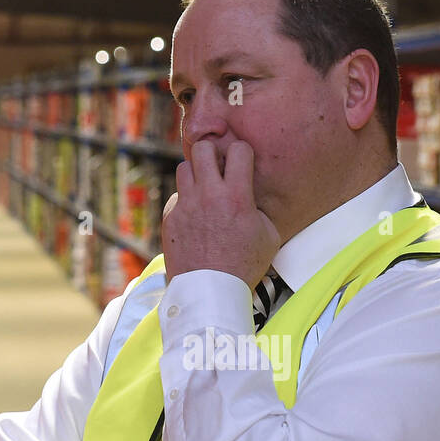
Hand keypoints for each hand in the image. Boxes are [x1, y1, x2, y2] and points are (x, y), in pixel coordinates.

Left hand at [161, 140, 280, 288]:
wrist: (210, 292)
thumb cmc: (244, 266)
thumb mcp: (269, 236)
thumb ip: (260, 208)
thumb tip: (251, 196)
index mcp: (237, 197)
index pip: (238, 149)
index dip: (243, 153)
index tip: (243, 164)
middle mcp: (208, 195)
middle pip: (203, 148)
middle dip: (213, 154)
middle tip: (219, 168)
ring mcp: (186, 206)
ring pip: (184, 167)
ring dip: (196, 174)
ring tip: (205, 190)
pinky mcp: (170, 218)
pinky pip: (177, 196)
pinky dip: (186, 200)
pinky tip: (196, 217)